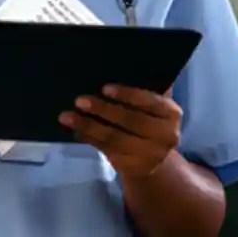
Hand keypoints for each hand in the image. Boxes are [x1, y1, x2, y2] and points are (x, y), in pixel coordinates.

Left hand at [59, 85, 181, 177]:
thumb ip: (137, 89)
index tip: (104, 88)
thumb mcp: (148, 105)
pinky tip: (75, 130)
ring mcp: (151, 155)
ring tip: (66, 116)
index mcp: (171, 113)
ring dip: (88, 126)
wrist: (153, 157)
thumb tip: (104, 69)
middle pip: (131, 121)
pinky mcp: (134, 168)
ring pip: (115, 138)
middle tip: (79, 100)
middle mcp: (167, 136)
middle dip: (103, 110)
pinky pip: (107, 151)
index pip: (150, 101)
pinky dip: (89, 139)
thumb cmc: (145, 118)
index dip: (127, 94)